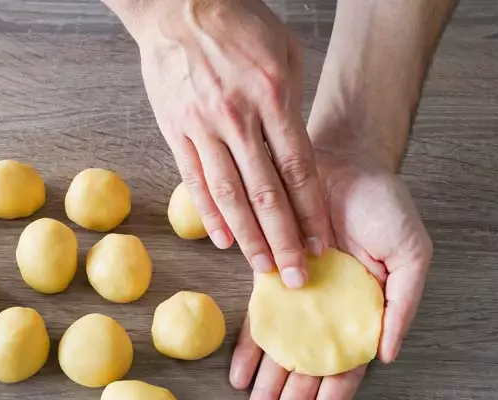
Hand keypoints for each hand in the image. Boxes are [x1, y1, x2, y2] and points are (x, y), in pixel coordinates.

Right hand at [131, 0, 331, 283]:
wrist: (179, 6)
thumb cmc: (238, 23)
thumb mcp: (283, 52)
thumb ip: (292, 104)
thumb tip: (298, 152)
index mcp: (272, 96)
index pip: (297, 169)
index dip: (311, 212)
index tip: (321, 244)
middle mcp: (237, 117)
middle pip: (266, 193)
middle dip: (284, 240)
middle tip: (296, 275)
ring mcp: (202, 127)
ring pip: (229, 195)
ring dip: (248, 238)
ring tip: (262, 267)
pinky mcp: (175, 130)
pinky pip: (194, 181)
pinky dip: (210, 214)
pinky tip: (223, 240)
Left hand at [229, 150, 432, 399]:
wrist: (343, 162)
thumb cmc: (384, 208)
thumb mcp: (411, 255)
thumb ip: (403, 305)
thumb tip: (385, 356)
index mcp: (362, 316)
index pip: (343, 374)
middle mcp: (326, 315)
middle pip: (305, 374)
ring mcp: (297, 299)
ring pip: (279, 356)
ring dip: (265, 393)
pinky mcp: (270, 277)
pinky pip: (258, 320)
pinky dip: (249, 350)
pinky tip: (238, 378)